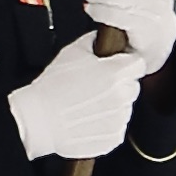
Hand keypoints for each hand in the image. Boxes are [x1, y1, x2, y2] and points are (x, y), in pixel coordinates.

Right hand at [8, 32, 140, 163]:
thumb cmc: (51, 88)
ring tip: (88, 105)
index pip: (138, 64)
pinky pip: (118, 127)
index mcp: (115, 73)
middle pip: (133, 86)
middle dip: (119, 85)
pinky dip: (107, 124)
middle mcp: (121, 96)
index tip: (118, 67)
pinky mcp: (113, 138)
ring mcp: (118, 119)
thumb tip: (103, 38)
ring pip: (125, 107)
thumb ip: (94, 42)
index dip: (127, 64)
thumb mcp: (71, 52)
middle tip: (97, 87)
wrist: (37, 121)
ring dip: (113, 105)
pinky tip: (88, 119)